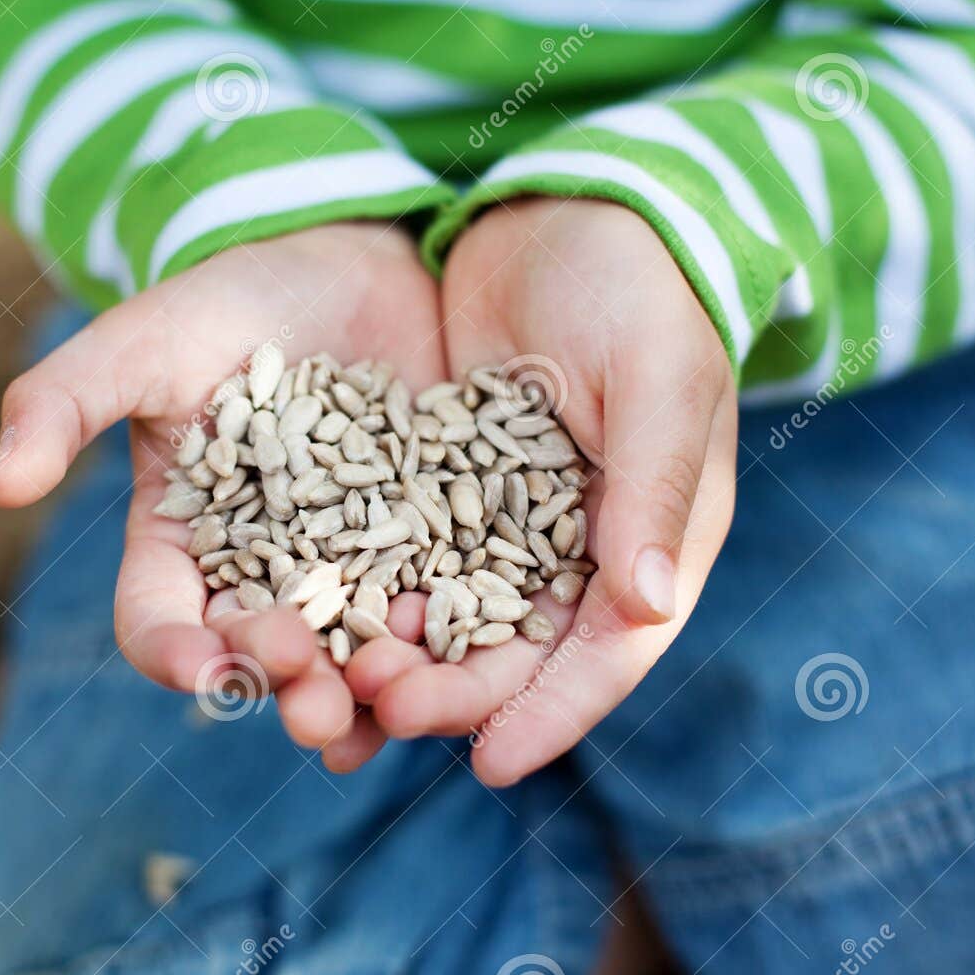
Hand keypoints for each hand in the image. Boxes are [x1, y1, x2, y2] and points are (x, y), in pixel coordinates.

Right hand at [0, 223, 449, 767]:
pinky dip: (442, 645)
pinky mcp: (428, 547)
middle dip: (285, 689)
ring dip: (366, 694)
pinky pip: (433, 608)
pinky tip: (461, 665)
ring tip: (389, 710)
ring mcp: (349, 566)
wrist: (349, 257)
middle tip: (315, 709)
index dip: (177, 652)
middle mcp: (263, 573)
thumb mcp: (142, 340)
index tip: (204, 666)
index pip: (160, 622)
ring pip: (351, 652)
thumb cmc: (229, 298)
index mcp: (183, 543)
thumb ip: (65, 402)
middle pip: (262, 656)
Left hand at [344, 199, 737, 784]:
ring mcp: (513, 524)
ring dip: (402, 658)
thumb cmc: (637, 282)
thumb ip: (655, 486)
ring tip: (335, 685)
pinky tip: (316, 630)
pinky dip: (370, 598)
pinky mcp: (448, 491)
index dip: (555, 712)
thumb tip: (652, 605)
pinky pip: (408, 562)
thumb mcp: (656, 375)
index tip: (492, 765)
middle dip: (455, 693)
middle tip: (379, 712)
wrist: (570, 208)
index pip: (612, 651)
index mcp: (659, 537)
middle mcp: (588, 549)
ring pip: (457, 621)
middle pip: (521, 653)